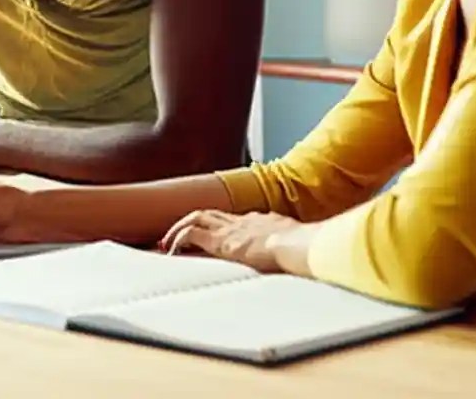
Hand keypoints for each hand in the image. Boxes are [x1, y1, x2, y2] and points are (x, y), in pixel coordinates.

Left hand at [160, 210, 315, 274]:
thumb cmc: (309, 250)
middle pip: (212, 213)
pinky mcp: (221, 241)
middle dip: (193, 222)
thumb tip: (309, 261)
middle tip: (178, 235)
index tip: (214, 235)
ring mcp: (232, 229)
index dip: (222, 226)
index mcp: (265, 221)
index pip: (236, 219)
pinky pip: (191, 234)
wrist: (300, 245)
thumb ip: (299, 251)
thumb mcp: (303, 247)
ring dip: (179, 229)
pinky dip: (178, 240)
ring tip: (166, 243)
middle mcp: (245, 220)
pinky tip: (170, 252)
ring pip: (196, 217)